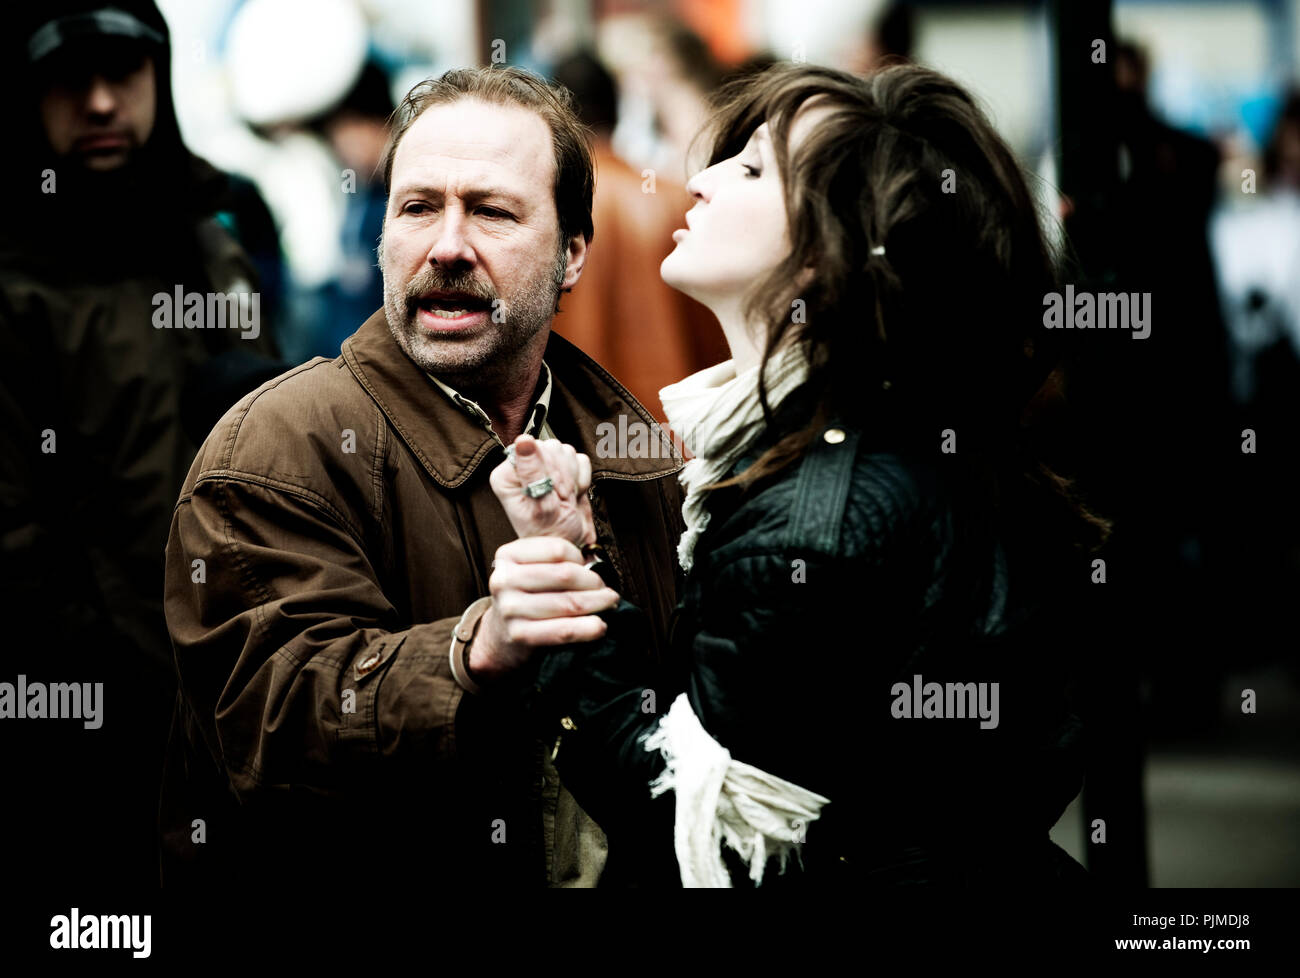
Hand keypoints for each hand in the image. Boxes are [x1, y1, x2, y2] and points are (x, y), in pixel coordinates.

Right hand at [469, 537, 619, 679]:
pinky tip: (600, 627)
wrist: (501, 634)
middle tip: (608, 590)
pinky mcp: (519, 634)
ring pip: (569, 603)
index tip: (590, 567)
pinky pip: (564, 630)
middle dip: (595, 583)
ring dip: (598, 604)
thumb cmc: (527, 596)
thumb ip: (558, 561)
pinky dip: (588, 629)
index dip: (581, 558)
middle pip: (565, 575)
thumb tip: (598, 565)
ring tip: (609, 604)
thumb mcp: (532, 569)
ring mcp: (509, 608)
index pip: (557, 549)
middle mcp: (504, 579)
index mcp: (508, 555)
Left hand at [489, 434, 595, 547]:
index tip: (553, 492)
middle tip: (560, 498)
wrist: (570, 543)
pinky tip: (573, 493)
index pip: (530, 448)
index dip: (548, 470)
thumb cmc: (551, 533)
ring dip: (572, 477)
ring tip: (565, 498)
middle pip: (550, 447)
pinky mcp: (561, 467)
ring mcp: (543, 465)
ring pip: (565, 451)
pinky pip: (579, 457)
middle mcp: (521, 467)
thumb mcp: (542, 506)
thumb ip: (532, 472)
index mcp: (507, 474)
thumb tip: (523, 440)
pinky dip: (581, 477)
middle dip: (562, 476)